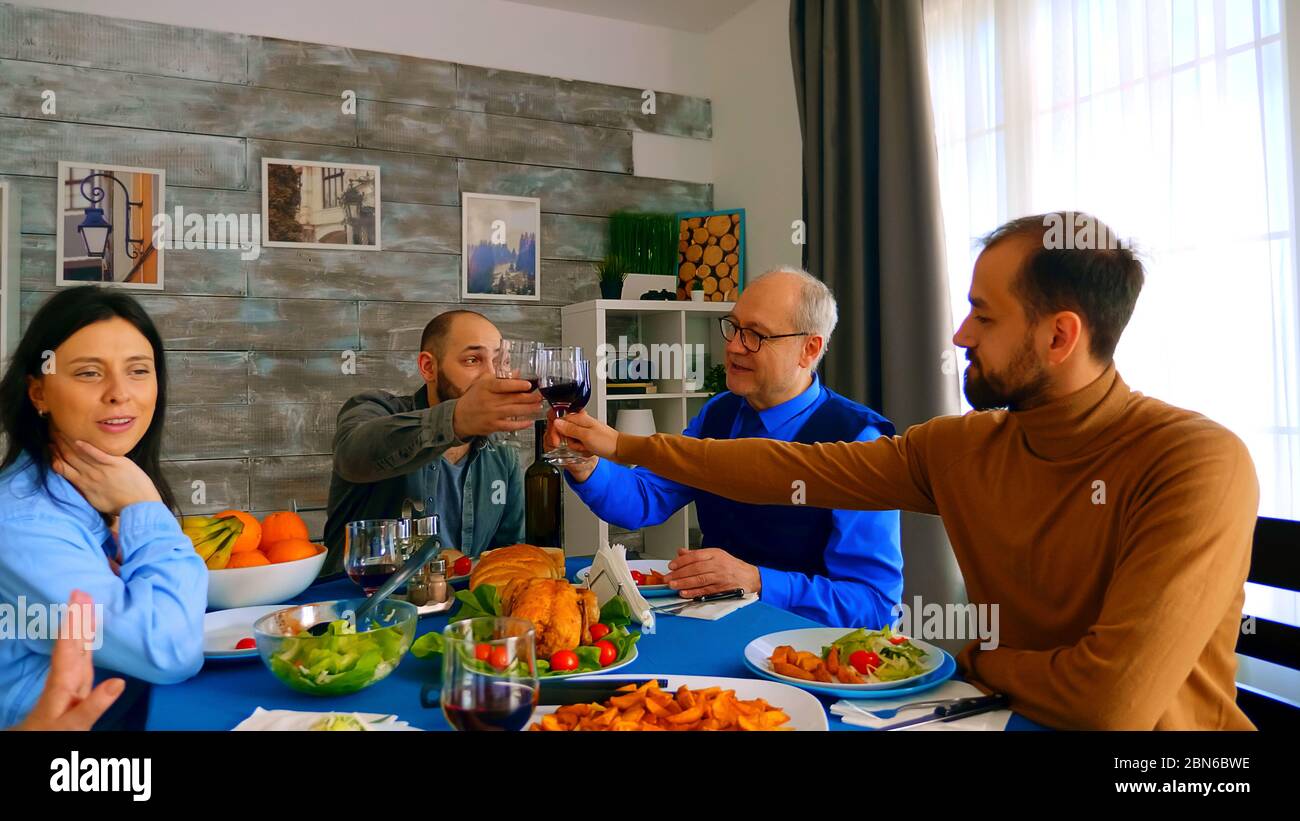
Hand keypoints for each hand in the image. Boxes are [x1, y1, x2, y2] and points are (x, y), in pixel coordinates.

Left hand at [12, 590, 124, 730]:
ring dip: (80, 625)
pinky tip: (86, 635)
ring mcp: (68, 680)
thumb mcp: (75, 724)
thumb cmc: (53, 733)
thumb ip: (95, 704)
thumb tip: (120, 681)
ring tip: (85, 605)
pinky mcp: (73, 685)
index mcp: (65, 681)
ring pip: (74, 647)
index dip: (76, 622)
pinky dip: (83, 641)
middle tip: (82, 592)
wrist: (35, 742)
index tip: (81, 598)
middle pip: (71, 642)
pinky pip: (79, 656)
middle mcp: (65, 676)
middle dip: (77, 618)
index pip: (70, 646)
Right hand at [50, 435, 161, 515]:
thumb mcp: (96, 501)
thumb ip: (85, 491)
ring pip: (79, 453)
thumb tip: (77, 484)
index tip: (49, 447)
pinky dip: (88, 448)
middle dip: (58, 444)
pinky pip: (98, 455)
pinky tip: (79, 440)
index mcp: (83, 485)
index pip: (62, 468)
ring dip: (68, 441)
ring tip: (61, 430)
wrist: (140, 506)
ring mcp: (101, 470)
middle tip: (52, 432)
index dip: (54, 456)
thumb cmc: (120, 505)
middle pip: (68, 457)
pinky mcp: (116, 464)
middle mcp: (89, 476)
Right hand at [451, 376, 541, 438]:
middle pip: (512, 398)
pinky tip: (529, 421)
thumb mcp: (483, 382)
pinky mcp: (493, 426)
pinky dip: (521, 424)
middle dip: (529, 397)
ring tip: (538, 406)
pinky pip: (509, 426)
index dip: (517, 385)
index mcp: (486, 387)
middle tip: (539, 396)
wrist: (459, 417)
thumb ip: (500, 377)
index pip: (503, 385)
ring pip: (514, 411)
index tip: (529, 385)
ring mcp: (491, 414)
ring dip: (528, 409)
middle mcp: (489, 400)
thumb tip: (518, 373)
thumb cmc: (473, 397)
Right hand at [549, 411, 619, 459]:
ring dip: (578, 448)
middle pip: (564, 433)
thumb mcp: (586, 436)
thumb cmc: (607, 442)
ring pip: (571, 441)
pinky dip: (582, 450)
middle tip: (580, 445)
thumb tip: (556, 423)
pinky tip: (589, 450)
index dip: (556, 433)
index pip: (559, 422)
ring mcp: (584, 432)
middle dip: (570, 443)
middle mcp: (581, 423)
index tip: (557, 442)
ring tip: (587, 448)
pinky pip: (578, 446)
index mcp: (580, 418)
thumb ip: (570, 429)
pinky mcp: (587, 439)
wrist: (619, 450)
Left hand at [666, 547, 760, 597]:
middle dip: (679, 574)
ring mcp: (720, 577)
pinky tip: (684, 593)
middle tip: (667, 578)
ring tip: (672, 585)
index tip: (671, 566)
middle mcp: (718, 564)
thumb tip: (680, 552)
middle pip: (695, 568)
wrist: (749, 577)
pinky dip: (693, 593)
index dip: (681, 561)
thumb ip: (697, 554)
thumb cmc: (731, 566)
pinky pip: (705, 591)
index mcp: (715, 554)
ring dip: (684, 583)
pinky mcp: (721, 589)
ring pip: (699, 580)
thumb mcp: (715, 555)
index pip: (695, 556)